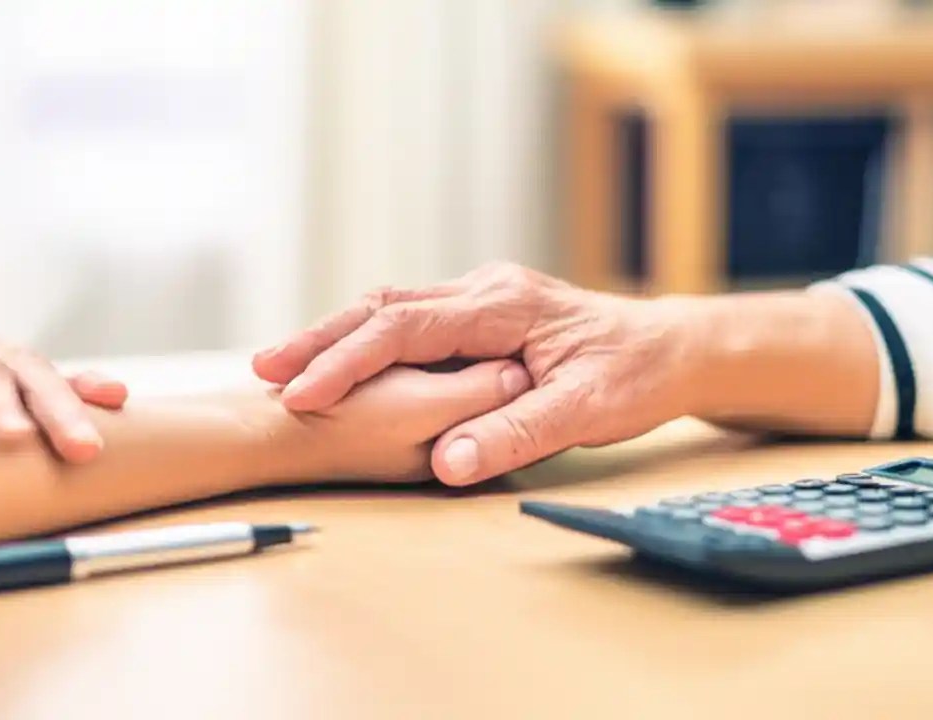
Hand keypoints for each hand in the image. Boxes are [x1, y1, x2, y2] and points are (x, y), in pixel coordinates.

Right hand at [252, 263, 705, 485]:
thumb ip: (515, 432)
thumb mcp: (585, 411)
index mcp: (504, 304)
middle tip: (263, 369)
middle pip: (383, 305)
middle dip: (321, 339)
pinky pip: (408, 321)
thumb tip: (447, 462)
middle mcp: (484, 290)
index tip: (302, 391)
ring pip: (389, 307)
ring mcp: (479, 298)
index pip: (407, 326)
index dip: (349, 360)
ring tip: (284, 368)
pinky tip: (339, 363)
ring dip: (337, 337)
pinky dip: (365, 341)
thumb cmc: (634, 375)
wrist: (669, 349)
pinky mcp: (478, 315)